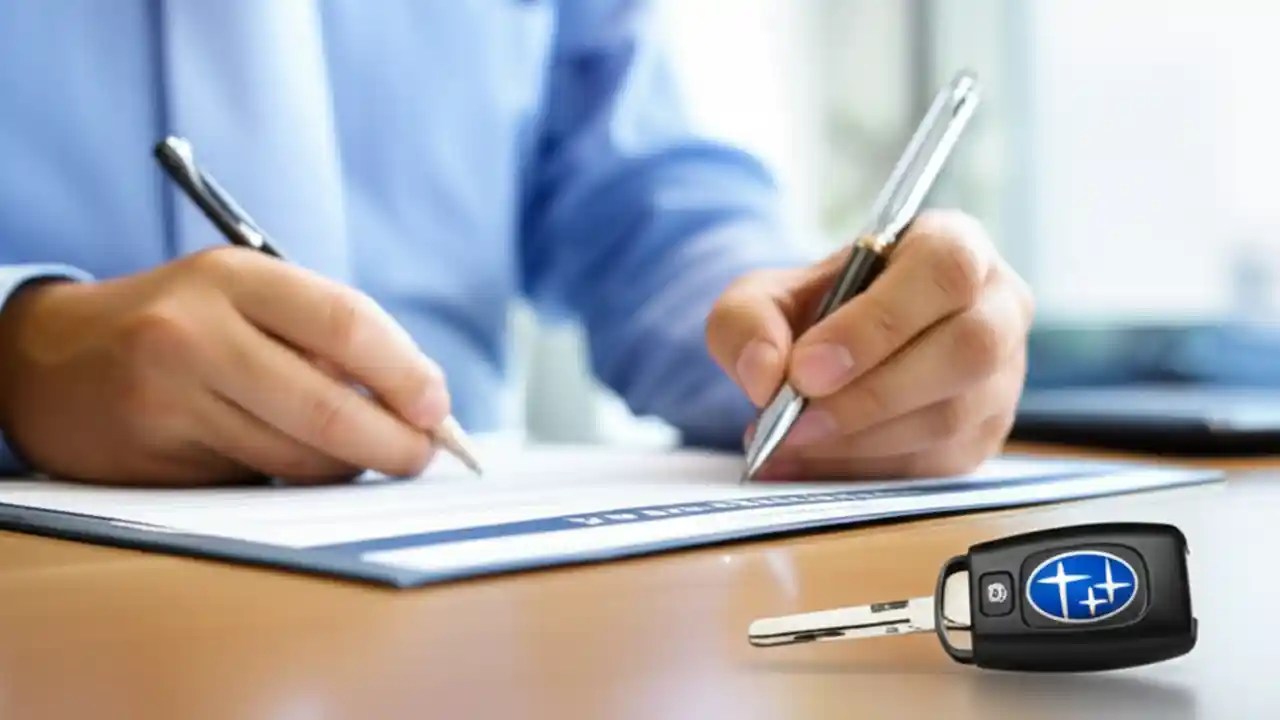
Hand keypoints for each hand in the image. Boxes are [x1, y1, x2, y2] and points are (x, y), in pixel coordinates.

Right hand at [0, 248, 449, 484]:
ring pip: (298, 457)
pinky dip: (298, 479)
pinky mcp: (156, 456)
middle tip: (422, 455)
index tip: (437, 406)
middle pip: (328, 408)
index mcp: (235, 277)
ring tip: (364, 453)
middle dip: (394, 443)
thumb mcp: (248, 298)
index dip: (406, 373)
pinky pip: (259, 481)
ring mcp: (171, 399)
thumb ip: (330, 336)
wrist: (55, 359)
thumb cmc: (183, 324)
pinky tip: (295, 460)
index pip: (347, 323)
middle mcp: (197, 333)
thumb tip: (423, 401)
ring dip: (350, 466)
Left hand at [706, 210, 1033, 478]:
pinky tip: (810, 465)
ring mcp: (1002, 377)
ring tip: (790, 443)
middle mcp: (998, 307)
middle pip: (965, 350)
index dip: (878, 323)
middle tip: (795, 421)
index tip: (808, 368)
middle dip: (871, 396)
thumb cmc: (814, 310)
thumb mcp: (763, 296)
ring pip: (951, 417)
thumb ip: (748, 320)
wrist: (831, 353)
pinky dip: (865, 471)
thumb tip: (764, 374)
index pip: (943, 271)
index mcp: (954, 245)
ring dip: (861, 441)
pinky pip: (937, 465)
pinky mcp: (986, 436)